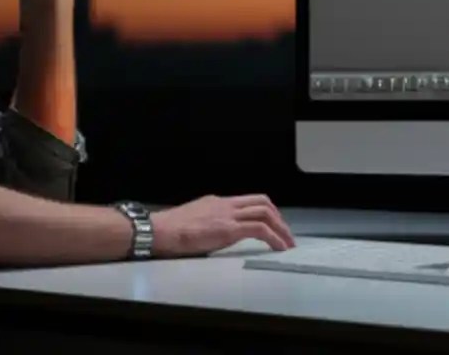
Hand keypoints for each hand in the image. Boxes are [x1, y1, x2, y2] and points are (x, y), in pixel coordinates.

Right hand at [149, 194, 295, 256]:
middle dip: (279, 218)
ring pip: (265, 213)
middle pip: (263, 202)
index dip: (267, 211)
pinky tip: (279, 248)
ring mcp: (228, 215)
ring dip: (281, 229)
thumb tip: (216, 234)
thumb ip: (210, 223)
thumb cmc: (170, 230)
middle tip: (286, 234)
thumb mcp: (195, 220)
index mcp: (218, 202)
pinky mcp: (229, 229)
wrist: (160, 230)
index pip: (250, 200)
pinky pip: (260, 230)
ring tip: (288, 243)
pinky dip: (274, 238)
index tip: (274, 224)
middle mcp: (226, 204)